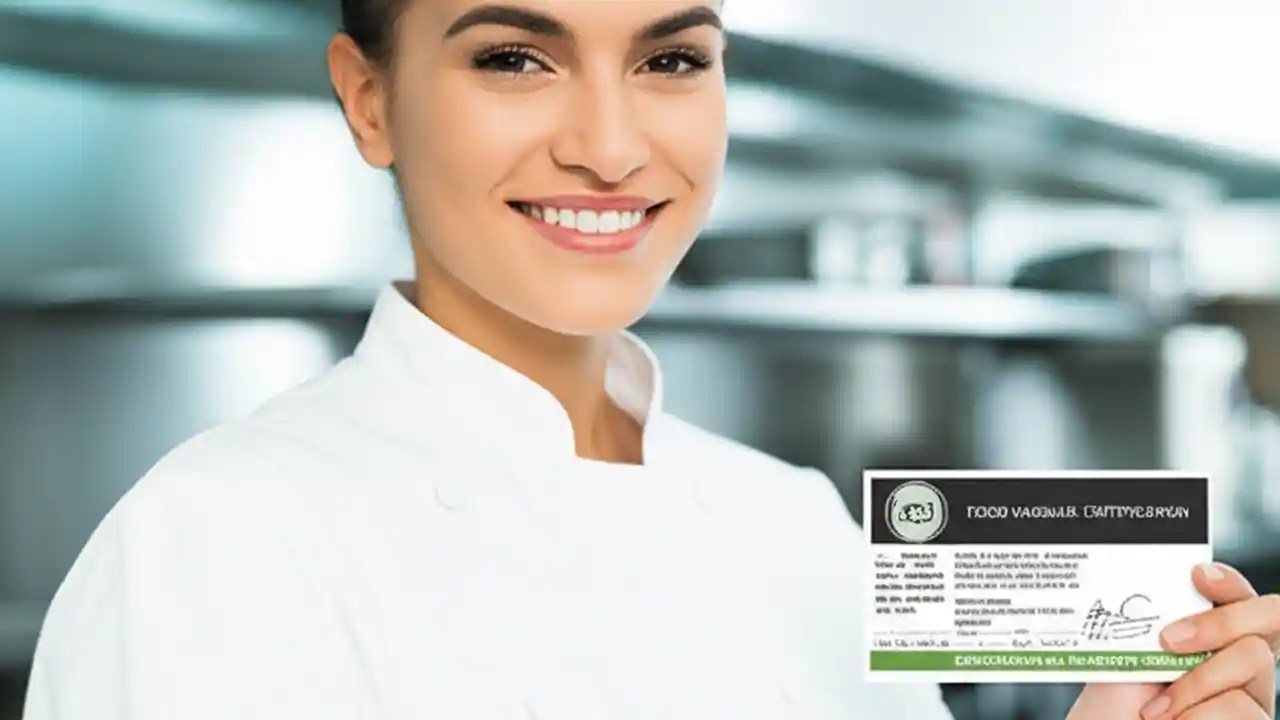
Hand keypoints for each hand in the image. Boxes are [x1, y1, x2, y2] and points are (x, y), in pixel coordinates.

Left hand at [1067, 562, 1278, 719]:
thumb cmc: (1114, 710)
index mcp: (1208, 640)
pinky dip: (1197, 717)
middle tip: (1168, 642)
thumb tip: (1172, 580)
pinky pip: (1242, 707)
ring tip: (1156, 711)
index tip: (1196, 575)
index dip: (1228, 580)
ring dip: (1193, 684)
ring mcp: (1253, 698)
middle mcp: (1239, 666)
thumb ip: (1157, 620)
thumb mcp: (1128, 655)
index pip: (1240, 596)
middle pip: (1268, 619)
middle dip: (1219, 621)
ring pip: (1252, 660)